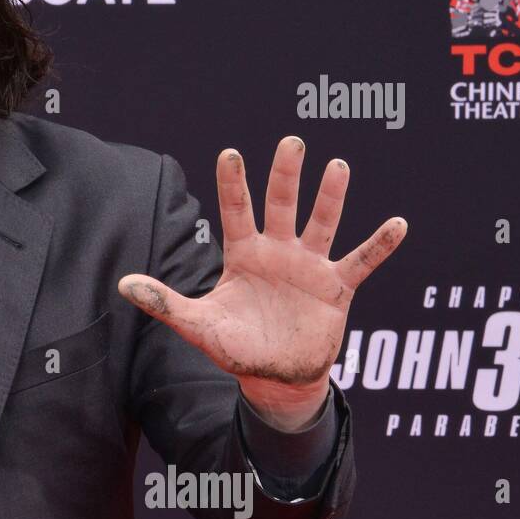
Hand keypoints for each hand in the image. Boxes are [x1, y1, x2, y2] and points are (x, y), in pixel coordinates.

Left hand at [118, 136, 406, 428]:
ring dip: (330, 197)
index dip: (233, 185)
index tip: (230, 153)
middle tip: (291, 141)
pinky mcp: (336, 288)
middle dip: (285, 175)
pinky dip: (379, 245)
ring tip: (337, 167)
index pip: (236, 212)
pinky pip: (361, 261)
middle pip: (281, 206)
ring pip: (322, 223)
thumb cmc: (235, 346)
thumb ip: (164, 302)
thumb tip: (121, 284)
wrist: (274, 376)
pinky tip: (397, 224)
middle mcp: (277, 252)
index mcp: (243, 256)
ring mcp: (309, 267)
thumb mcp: (197, 324)